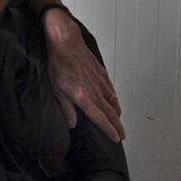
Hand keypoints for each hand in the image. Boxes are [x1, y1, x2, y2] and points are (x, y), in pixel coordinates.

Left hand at [42, 8, 125, 141]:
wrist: (66, 42)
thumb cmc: (58, 64)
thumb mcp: (57, 90)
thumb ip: (66, 108)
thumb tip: (72, 124)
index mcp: (84, 98)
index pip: (100, 119)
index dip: (109, 130)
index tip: (116, 138)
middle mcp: (95, 92)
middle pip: (111, 113)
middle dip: (118, 126)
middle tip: (123, 135)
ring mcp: (100, 82)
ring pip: (113, 102)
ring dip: (117, 114)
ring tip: (119, 122)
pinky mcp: (101, 73)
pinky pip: (111, 90)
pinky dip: (114, 98)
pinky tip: (114, 101)